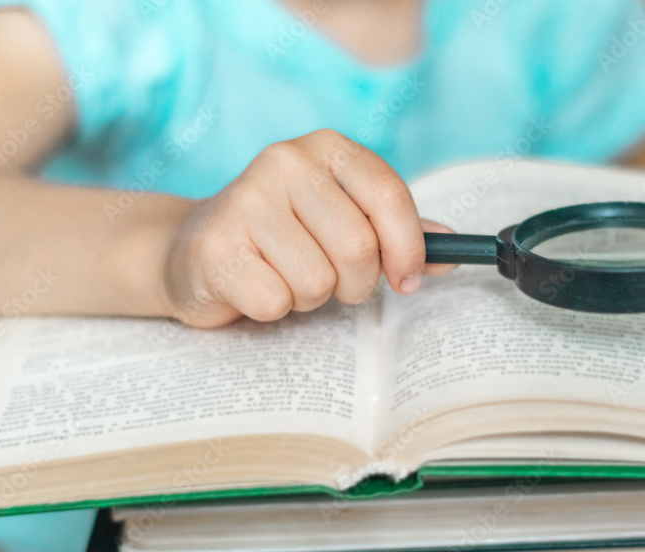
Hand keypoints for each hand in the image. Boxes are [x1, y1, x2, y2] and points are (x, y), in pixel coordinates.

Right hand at [162, 130, 454, 327]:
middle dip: (355, 283)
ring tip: (285, 276)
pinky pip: (276, 302)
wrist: (191, 249)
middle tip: (333, 281)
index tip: (407, 279)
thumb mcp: (342, 220)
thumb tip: (452, 249)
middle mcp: (284, 162)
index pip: (389, 196)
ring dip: (310, 297)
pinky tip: (255, 285)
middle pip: (358, 248)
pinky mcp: (215, 247)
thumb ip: (396, 231)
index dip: (408, 248)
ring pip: (318, 281)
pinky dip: (273, 309)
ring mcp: (244, 201)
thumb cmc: (283, 238)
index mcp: (326, 148)